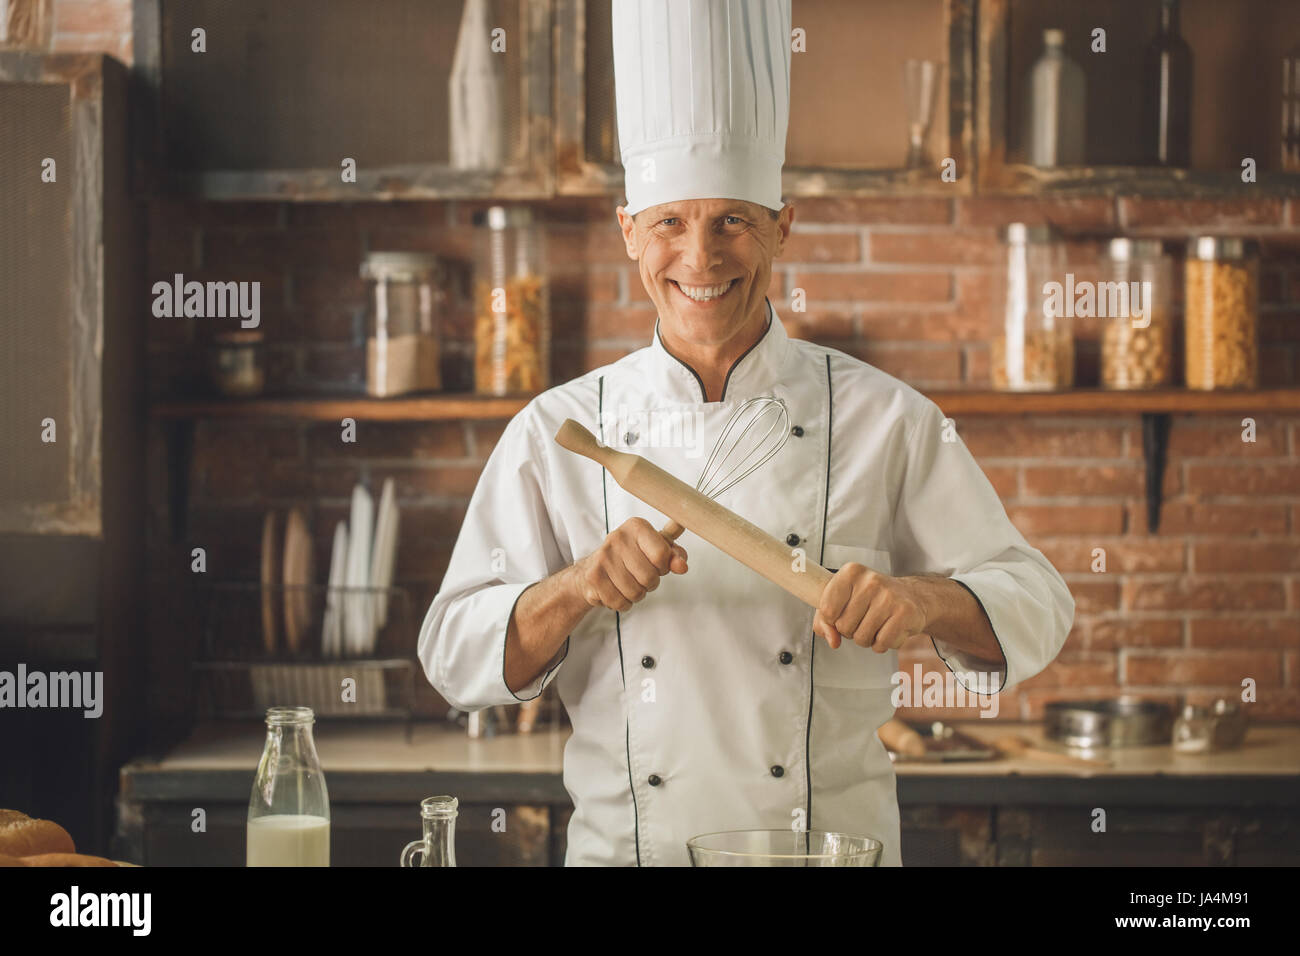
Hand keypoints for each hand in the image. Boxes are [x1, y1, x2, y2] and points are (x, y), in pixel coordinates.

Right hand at [569, 517, 688, 611]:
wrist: (593, 567)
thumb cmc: (632, 557)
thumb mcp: (657, 550)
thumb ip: (675, 555)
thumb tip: (682, 566)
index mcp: (636, 526)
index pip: (662, 555)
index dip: (664, 567)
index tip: (657, 565)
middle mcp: (618, 537)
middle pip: (650, 577)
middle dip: (650, 584)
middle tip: (641, 576)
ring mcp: (603, 557)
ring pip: (635, 592)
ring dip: (637, 594)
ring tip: (628, 583)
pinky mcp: (593, 576)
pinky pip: (619, 602)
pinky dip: (623, 603)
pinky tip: (617, 591)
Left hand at [813, 563, 929, 651]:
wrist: (911, 596)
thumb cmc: (872, 599)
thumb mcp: (842, 601)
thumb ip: (824, 621)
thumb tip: (832, 640)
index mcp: (850, 572)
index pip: (826, 610)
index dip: (832, 620)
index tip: (842, 613)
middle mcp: (870, 581)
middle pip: (843, 626)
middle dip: (851, 631)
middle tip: (864, 618)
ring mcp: (889, 596)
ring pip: (862, 638)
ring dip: (867, 639)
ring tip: (876, 624)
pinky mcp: (905, 613)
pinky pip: (882, 643)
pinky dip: (882, 644)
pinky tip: (889, 629)